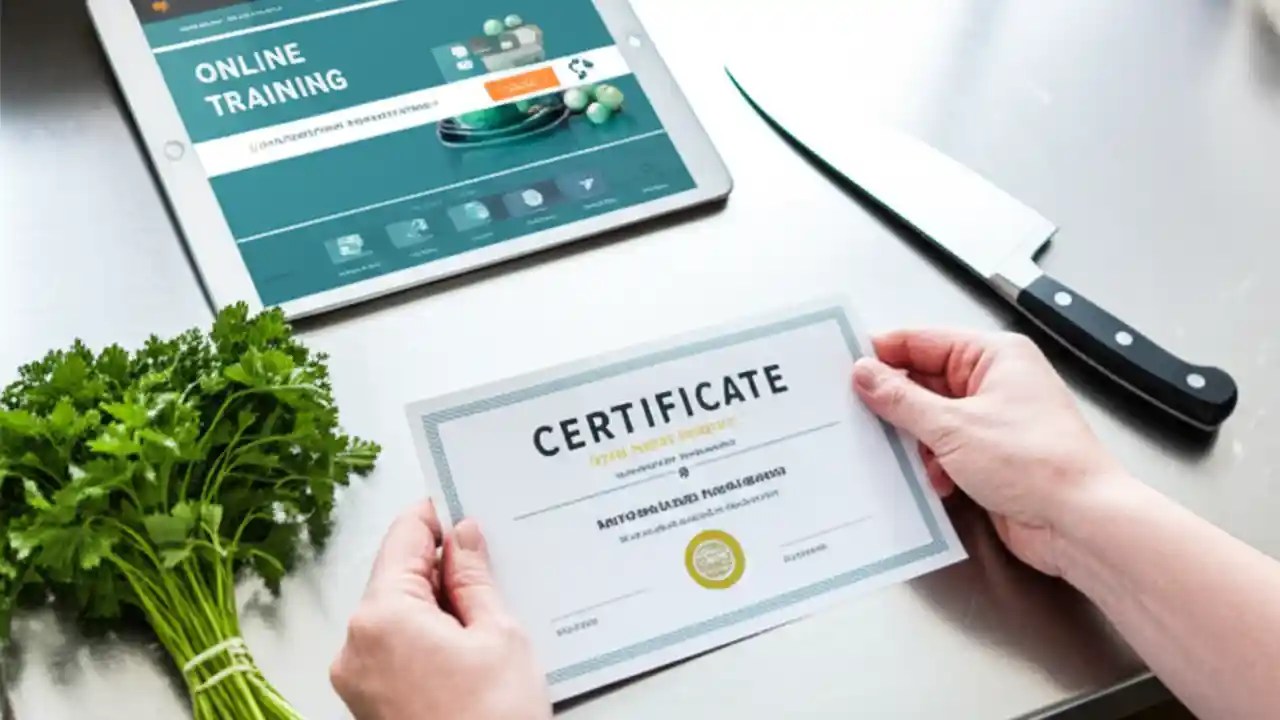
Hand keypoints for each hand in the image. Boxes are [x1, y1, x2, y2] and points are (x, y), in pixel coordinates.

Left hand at [330, 502, 549, 719]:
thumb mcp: (499, 635)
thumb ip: (475, 577)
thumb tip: (464, 536)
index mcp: (382, 616)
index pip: (404, 538)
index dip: (437, 517)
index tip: (464, 506)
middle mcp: (355, 643)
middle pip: (397, 576)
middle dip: (443, 566)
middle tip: (493, 562)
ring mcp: (357, 678)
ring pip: (398, 614)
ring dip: (439, 604)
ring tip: (491, 612)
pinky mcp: (368, 703)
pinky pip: (395, 648)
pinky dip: (429, 636)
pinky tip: (472, 645)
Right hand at [852, 329, 1128, 575]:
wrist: (1081, 523)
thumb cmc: (1037, 464)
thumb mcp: (953, 427)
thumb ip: (901, 399)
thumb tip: (864, 373)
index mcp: (994, 356)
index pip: (922, 340)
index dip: (881, 353)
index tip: (841, 367)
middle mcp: (995, 383)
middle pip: (924, 381)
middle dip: (893, 403)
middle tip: (853, 414)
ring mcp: (993, 421)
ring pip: (930, 419)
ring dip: (912, 440)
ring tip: (893, 454)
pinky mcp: (990, 458)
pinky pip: (943, 451)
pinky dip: (930, 465)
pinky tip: (927, 481)